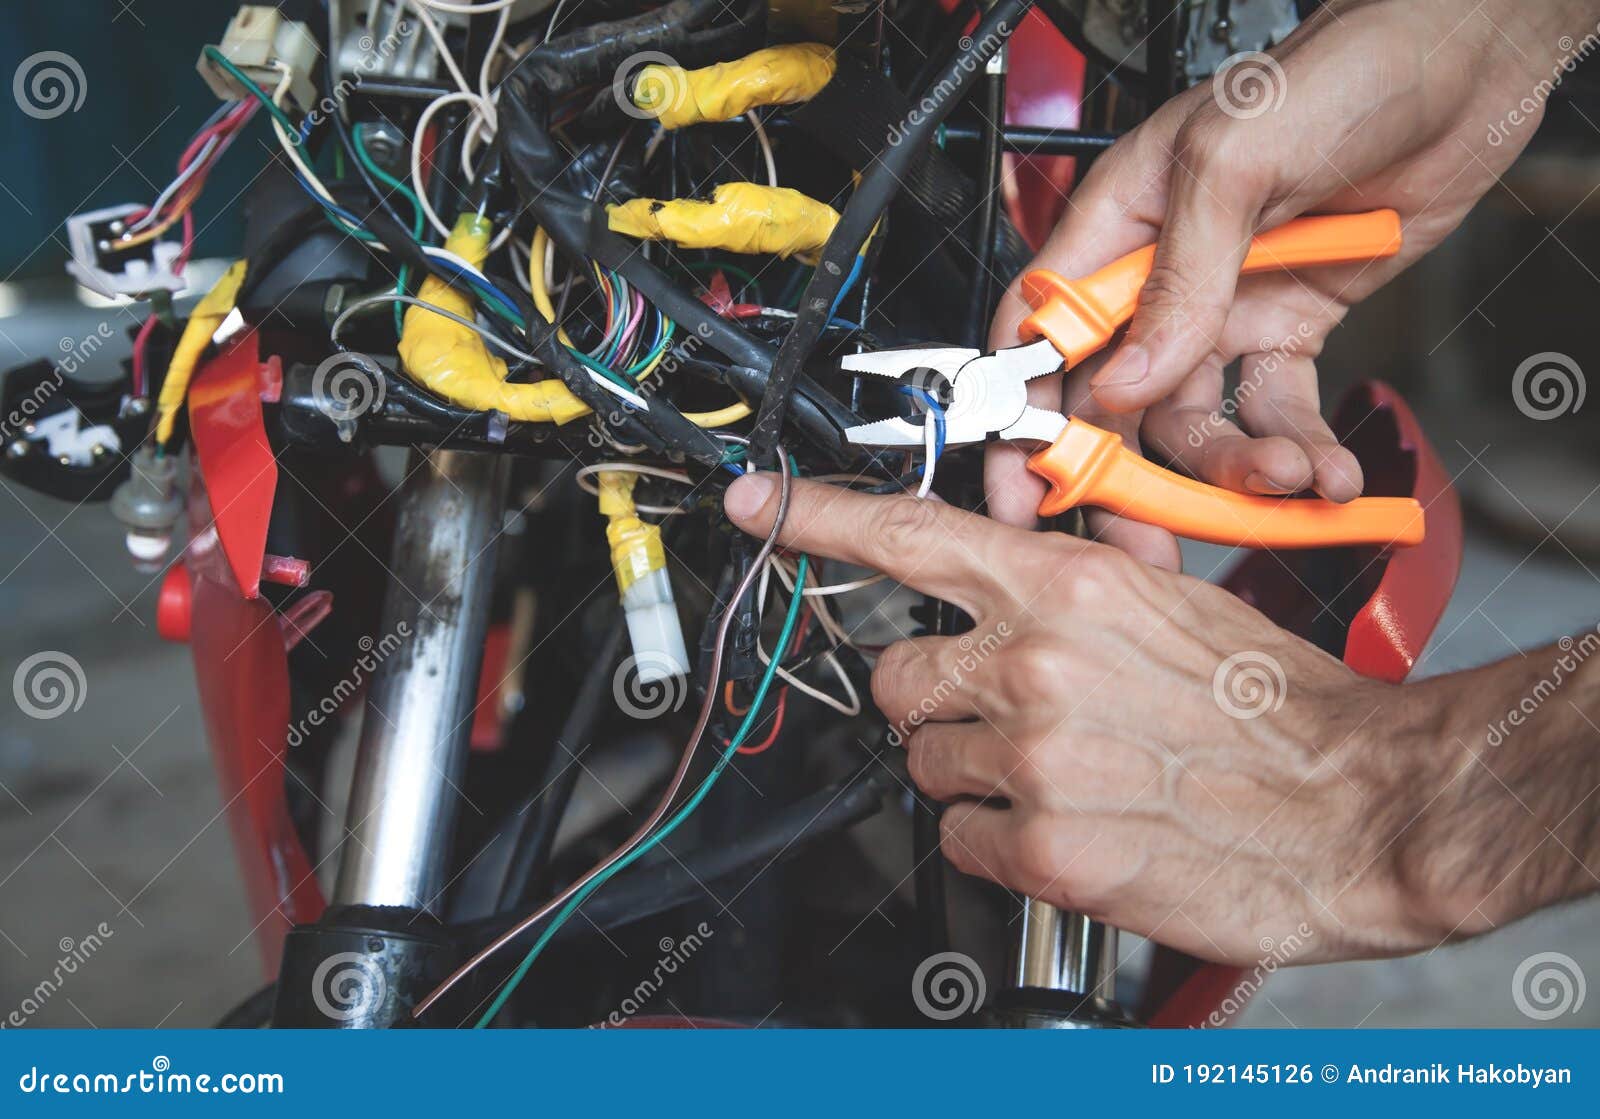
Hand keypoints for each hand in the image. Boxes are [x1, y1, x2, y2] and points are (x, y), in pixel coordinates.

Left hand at [725, 474, 1599, 964]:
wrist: (1360, 806)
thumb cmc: (1281, 707)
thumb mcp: (1179, 602)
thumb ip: (1081, 573)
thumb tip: (1023, 542)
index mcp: (1065, 589)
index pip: (908, 537)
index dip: (814, 518)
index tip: (756, 504)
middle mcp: (1032, 665)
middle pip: (895, 680)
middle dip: (935, 702)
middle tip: (1007, 717)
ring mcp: (1032, 760)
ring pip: (925, 765)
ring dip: (976, 775)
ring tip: (1065, 778)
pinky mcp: (1044, 849)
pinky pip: (957, 839)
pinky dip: (997, 842)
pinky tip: (1067, 829)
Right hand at [986, 0, 1588, 567]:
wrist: (1463, 64)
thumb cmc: (1338, 72)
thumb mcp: (1235, 161)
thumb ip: (1178, 278)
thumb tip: (1126, 379)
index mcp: (1115, 226)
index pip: (1039, 333)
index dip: (1020, 413)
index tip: (1023, 485)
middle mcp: (1158, 279)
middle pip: (1111, 403)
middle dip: (1124, 480)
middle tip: (1142, 543)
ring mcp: (1224, 310)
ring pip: (1197, 423)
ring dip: (1236, 470)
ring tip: (1289, 480)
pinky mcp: (1289, 331)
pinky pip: (1276, 411)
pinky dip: (1300, 453)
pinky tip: (1327, 474)